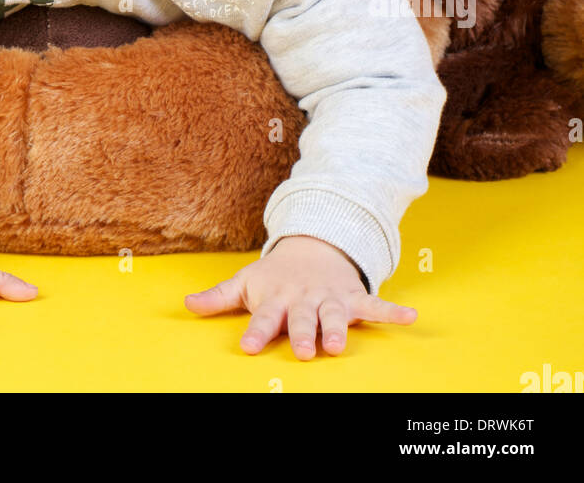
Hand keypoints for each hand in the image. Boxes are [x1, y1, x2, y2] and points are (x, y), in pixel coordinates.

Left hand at [184, 234, 416, 357]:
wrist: (313, 245)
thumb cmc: (275, 275)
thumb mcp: (247, 282)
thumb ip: (219, 297)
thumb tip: (185, 305)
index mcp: (276, 298)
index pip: (264, 317)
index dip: (256, 331)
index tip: (248, 346)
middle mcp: (304, 299)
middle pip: (302, 318)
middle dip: (304, 333)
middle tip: (305, 351)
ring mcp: (329, 297)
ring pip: (334, 314)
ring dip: (338, 328)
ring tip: (339, 344)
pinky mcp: (352, 296)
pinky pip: (374, 303)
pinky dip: (392, 311)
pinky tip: (410, 317)